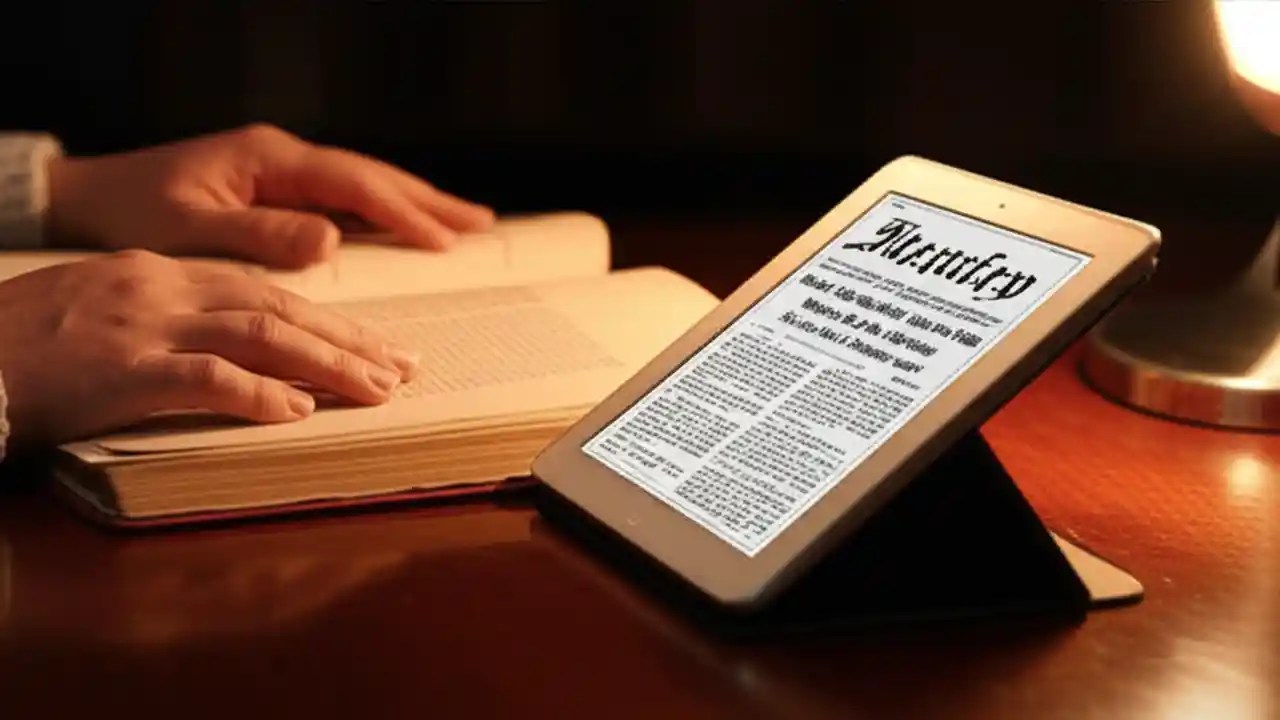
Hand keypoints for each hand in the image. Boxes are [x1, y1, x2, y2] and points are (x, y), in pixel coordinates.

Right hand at [0, 250, 416, 449]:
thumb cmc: (20, 343)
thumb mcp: (100, 309)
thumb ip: (168, 318)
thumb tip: (235, 350)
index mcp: (157, 270)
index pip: (262, 288)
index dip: (324, 318)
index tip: (371, 343)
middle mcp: (159, 288)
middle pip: (278, 305)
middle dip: (347, 338)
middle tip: (400, 367)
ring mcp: (142, 326)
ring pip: (261, 334)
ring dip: (327, 364)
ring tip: (376, 390)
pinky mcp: (122, 370)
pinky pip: (208, 378)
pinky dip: (260, 394)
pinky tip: (298, 413)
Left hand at [45, 124, 495, 268]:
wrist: (89, 195)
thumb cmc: (131, 211)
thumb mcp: (191, 230)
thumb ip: (261, 235)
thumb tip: (331, 241)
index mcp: (268, 160)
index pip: (353, 184)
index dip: (402, 213)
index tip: (444, 241)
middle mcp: (281, 157)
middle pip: (370, 175)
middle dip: (428, 201)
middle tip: (480, 224)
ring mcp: (279, 169)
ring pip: (361, 183)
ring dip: (413, 202)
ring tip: (462, 221)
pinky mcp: (273, 186)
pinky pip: (341, 196)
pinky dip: (380, 210)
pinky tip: (401, 223)